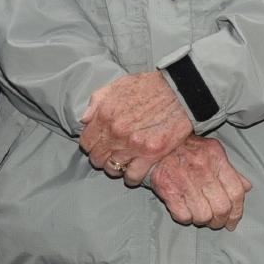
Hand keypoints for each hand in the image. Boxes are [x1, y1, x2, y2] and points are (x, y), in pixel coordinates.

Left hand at [80, 70, 196, 182]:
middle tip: (110, 154)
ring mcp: (133, 145)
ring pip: (112, 169)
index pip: (86, 142)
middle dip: (101, 157)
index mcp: (105, 115)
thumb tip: (84, 120)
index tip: (98, 144)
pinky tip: (132, 172)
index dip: (91, 144)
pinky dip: (131, 178)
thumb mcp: (116, 86)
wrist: (179, 91)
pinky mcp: (151, 154)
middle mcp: (116, 133)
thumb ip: (96, 102)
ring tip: (121, 162)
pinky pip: (132, 176)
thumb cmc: (149, 86)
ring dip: (115, 168)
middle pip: (97, 158)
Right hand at [145, 136, 248, 229]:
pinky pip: (183, 216)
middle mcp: (202, 169)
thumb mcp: (212, 151)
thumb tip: (247, 187)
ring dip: (203, 221)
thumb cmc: (186, 148)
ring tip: (200, 216)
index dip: (237, 211)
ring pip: (203, 215)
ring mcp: (184, 180)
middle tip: (217, 222)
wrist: (157, 143)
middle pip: (222, 207)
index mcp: (216, 158)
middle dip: (221, 221)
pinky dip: (186, 219)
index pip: (236, 191)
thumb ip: (230, 170)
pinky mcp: (167, 189)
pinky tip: (185, 212)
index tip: (233, 220)